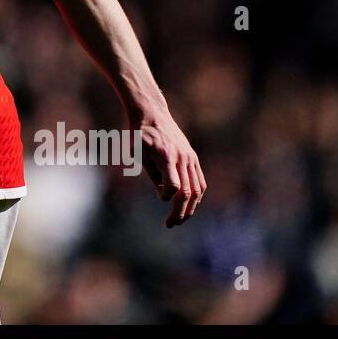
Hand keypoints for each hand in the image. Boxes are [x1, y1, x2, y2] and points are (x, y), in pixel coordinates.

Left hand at [134, 108, 206, 227]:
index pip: (174, 186)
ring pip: (197, 189)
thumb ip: (152, 175)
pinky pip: (200, 181)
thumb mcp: (138, 154)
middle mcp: (182, 158)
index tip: (160, 197)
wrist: (152, 114)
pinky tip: (188, 205)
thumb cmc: (140, 136)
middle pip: (188, 192)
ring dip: (191, 208)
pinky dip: (196, 196)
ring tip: (180, 219)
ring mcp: (190, 158)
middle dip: (180, 212)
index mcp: (166, 157)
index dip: (167, 196)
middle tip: (171, 224)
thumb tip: (164, 196)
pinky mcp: (193, 157)